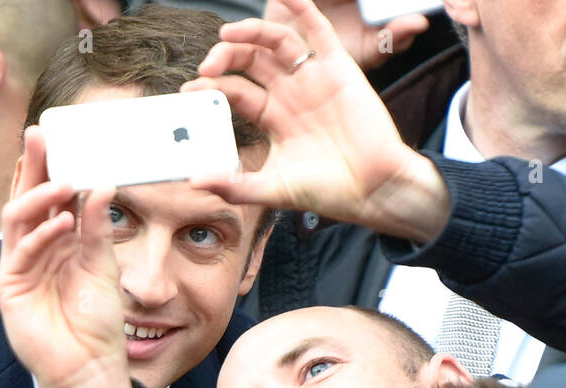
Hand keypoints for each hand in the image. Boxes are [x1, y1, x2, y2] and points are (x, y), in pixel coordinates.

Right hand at [0, 126, 140, 387]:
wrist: (89, 366)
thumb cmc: (97, 321)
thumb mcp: (103, 267)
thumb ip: (97, 229)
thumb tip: (101, 185)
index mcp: (57, 241)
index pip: (50, 196)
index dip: (51, 166)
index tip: (59, 136)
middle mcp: (34, 249)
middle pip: (27, 198)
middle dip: (33, 167)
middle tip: (40, 136)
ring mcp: (18, 267)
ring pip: (17, 218)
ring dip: (39, 197)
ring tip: (64, 183)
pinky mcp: (9, 289)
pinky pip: (20, 252)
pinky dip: (41, 235)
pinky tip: (62, 223)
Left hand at [182, 0, 449, 242]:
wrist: (374, 187)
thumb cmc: (328, 192)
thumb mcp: (273, 190)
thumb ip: (234, 186)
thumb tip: (195, 182)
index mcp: (274, 118)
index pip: (236, 92)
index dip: (211, 88)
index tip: (190, 90)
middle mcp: (291, 94)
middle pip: (251, 62)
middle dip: (226, 58)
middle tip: (207, 66)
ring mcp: (313, 78)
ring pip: (276, 42)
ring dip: (250, 33)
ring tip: (227, 34)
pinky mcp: (339, 68)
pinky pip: (318, 30)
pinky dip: (302, 8)